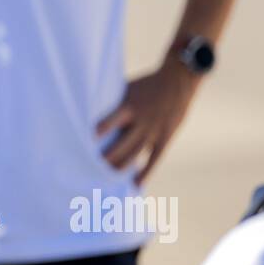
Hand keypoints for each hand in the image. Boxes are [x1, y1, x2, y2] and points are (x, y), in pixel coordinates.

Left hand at [95, 60, 199, 184]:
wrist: (178, 79)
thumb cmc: (145, 84)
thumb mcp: (127, 88)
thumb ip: (111, 101)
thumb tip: (86, 105)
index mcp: (129, 106)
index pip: (112, 120)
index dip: (101, 131)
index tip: (86, 142)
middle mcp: (141, 121)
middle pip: (122, 143)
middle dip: (107, 157)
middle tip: (89, 169)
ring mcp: (154, 131)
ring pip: (135, 153)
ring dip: (121, 167)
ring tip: (106, 180)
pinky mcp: (165, 137)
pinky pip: (154, 159)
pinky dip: (145, 172)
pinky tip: (136, 184)